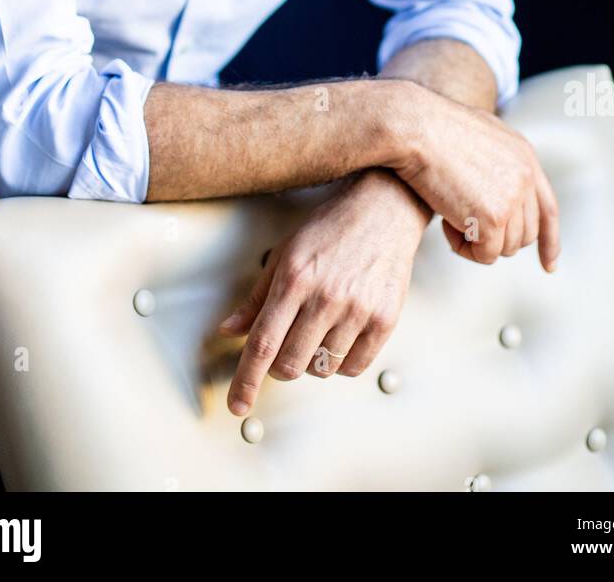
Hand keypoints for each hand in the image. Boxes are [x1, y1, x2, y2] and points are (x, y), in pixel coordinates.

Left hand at [216, 169, 428, 416]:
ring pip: (321, 370)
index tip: (237, 405)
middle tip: (286, 342)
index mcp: (294, 279)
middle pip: (289, 365)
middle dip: (280, 364)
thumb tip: (229, 330)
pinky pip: (354, 368)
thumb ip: (257, 297)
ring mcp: (358, 310)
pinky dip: (341, 361)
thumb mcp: (285, 253)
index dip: (246, 380)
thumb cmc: (331, 228)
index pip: (262, 343)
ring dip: (312, 360)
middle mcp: (325, 297)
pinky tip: (341, 334)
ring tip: (319, 328)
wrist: (384, 209)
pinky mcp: (384, 320)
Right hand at [391, 80, 559, 271]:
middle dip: (495, 238)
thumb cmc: (431, 128)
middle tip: (461, 222)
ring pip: (504, 248)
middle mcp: (525, 178)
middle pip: (524, 235)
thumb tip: (493, 191)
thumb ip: (496, 162)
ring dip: (476, 241)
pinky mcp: (494, 219)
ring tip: (449, 216)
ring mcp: (512, 200)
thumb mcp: (477, 137)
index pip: (548, 210)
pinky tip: (445, 223)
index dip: (550, 241)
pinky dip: (463, 247)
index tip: (549, 266)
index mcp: (525, 157)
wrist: (415, 128)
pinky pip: (484, 254)